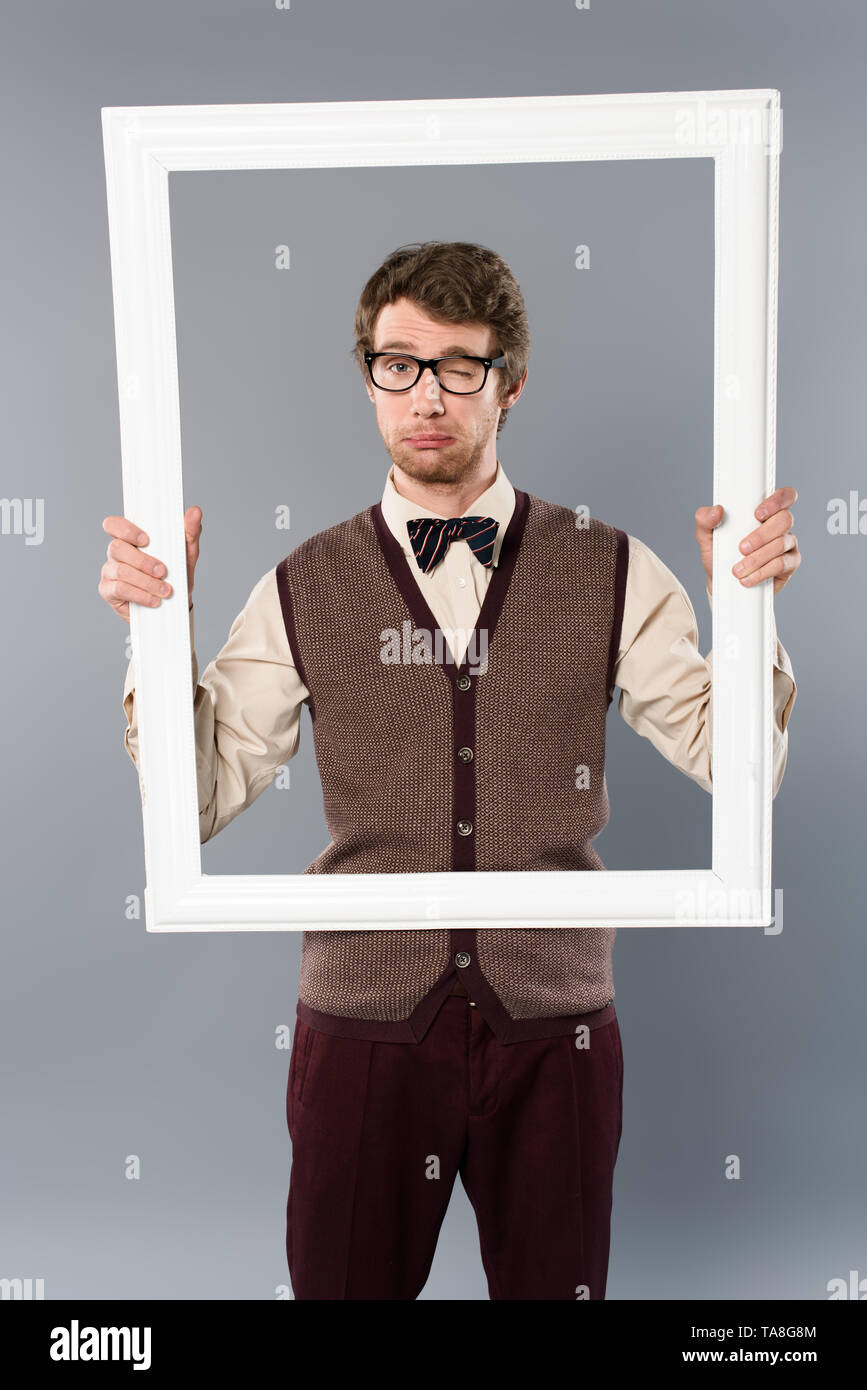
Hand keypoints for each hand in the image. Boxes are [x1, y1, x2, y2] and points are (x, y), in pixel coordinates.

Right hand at [99, 506, 202, 623]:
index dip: (125, 529)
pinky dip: (140, 595)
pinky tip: (154, 601)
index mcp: (130, 539)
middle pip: (116, 547)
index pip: (114, 524)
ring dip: (145, 581)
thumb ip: (190, 533)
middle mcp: (116, 553)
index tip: (145, 540)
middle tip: (163, 571)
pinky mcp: (108, 591)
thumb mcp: (186, 555)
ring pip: (120, 570)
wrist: (173, 607)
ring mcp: (109, 572)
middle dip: (142, 560)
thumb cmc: (175, 576)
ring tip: (165, 590)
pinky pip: (119, 589)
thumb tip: (195, 511)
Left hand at [695, 487, 799, 596]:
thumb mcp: (707, 537)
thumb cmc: (720, 555)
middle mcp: (780, 526)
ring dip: (757, 558)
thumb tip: (717, 510)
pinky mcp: (790, 564)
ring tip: (738, 569)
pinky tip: (747, 578)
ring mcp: (788, 544)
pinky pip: (782, 564)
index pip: (784, 496)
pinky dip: (762, 572)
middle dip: (762, 535)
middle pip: (785, 519)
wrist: (723, 583)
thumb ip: (705, 520)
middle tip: (742, 548)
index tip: (757, 514)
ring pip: (781, 543)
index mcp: (765, 512)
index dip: (777, 500)